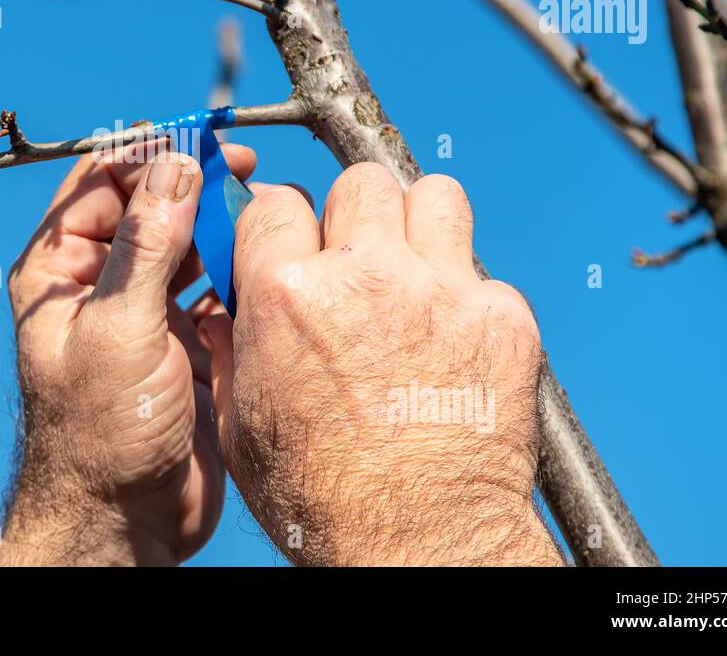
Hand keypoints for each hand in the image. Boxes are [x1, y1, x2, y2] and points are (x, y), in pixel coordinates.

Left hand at [0, 141, 255, 565]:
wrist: (124, 521)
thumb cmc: (100, 435)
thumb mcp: (119, 329)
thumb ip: (146, 246)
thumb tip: (173, 165)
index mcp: (61, 272)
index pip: (99, 182)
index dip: (148, 152)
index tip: (200, 139)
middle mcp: (100, 284)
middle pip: (148, 206)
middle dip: (194, 184)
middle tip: (243, 170)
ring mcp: (144, 313)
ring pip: (185, 244)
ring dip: (219, 226)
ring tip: (259, 212)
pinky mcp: (184, 344)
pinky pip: (214, 289)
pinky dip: (237, 273)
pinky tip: (262, 265)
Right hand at [199, 163, 563, 565]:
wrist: (420, 542)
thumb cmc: (322, 496)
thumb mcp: (244, 422)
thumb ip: (234, 348)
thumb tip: (226, 312)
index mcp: (287, 294)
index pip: (277, 201)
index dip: (280, 223)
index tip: (290, 242)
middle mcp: (363, 276)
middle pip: (359, 184)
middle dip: (352, 214)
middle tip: (355, 255)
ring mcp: (440, 290)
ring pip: (434, 197)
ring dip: (419, 224)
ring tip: (413, 268)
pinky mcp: (500, 317)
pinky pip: (483, 272)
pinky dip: (467, 297)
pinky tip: (453, 341)